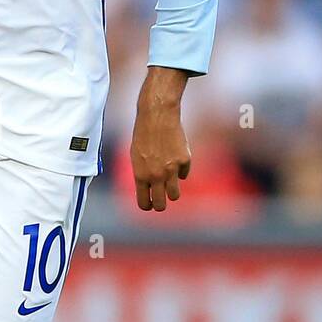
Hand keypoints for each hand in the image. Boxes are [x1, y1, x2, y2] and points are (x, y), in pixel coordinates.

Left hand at [130, 66, 191, 211]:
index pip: (144, 202)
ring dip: (172, 191)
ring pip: (175, 195)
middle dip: (160, 205)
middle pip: (161, 205)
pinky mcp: (185, 161)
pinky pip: (184, 174)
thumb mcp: (136, 156)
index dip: (147, 205)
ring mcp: (172, 169)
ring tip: (169, 183)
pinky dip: (181, 170)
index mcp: (140, 175)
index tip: (149, 204)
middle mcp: (156, 175)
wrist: (157, 115)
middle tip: (160, 200)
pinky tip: (175, 158)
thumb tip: (149, 190)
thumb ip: (142, 174)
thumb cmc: (143, 134)